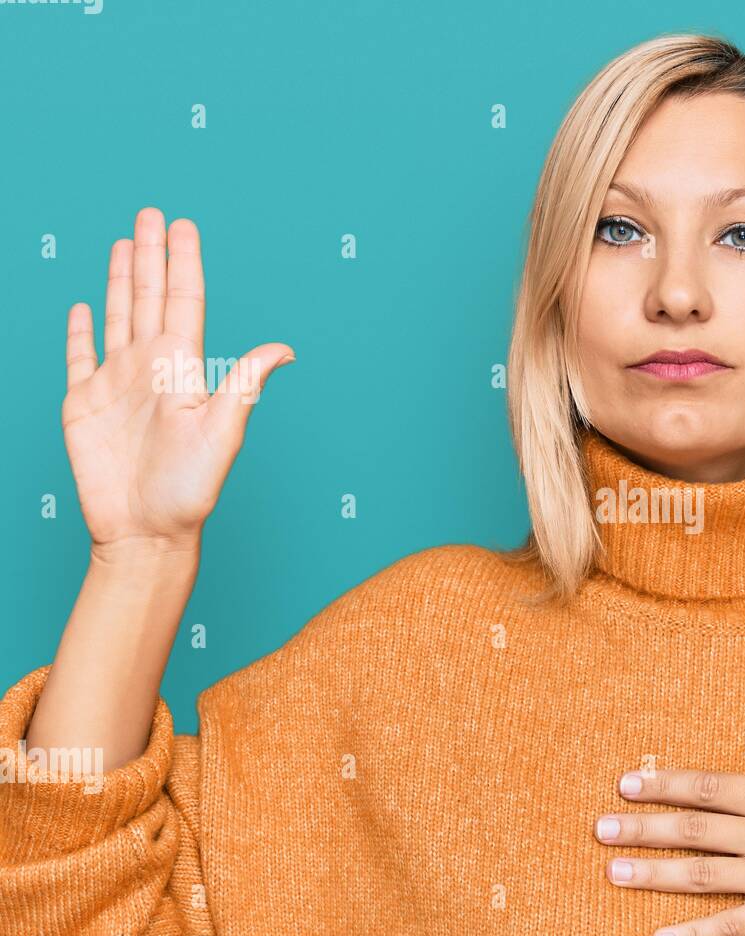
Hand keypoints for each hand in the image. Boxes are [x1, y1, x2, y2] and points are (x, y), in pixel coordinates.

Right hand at [63, 206, 294, 557]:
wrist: (145, 531)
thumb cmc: (188, 490)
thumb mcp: (222, 432)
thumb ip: (244, 384)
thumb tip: (285, 349)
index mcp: (182, 369)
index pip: (183, 302)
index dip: (182, 263)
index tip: (183, 225)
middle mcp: (149, 369)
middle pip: (146, 297)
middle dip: (149, 255)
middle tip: (150, 214)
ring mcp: (114, 384)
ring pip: (115, 316)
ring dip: (118, 280)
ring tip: (123, 244)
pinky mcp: (83, 405)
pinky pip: (78, 358)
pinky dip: (79, 332)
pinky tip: (83, 307)